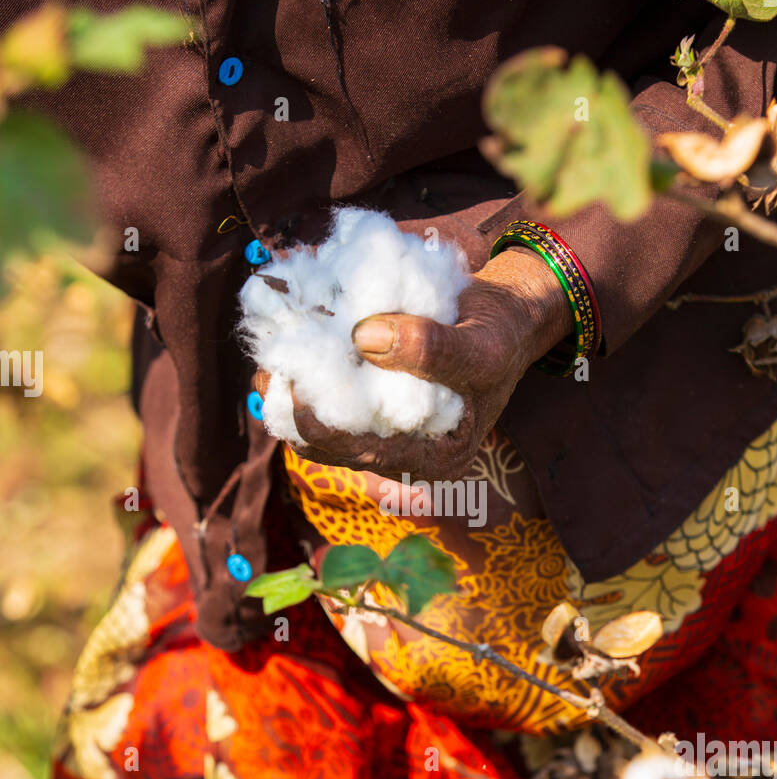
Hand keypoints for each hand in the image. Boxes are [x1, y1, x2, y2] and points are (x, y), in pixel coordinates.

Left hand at [256, 246, 572, 479]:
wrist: (506, 319)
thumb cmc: (501, 334)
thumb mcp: (482, 342)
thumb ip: (433, 348)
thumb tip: (363, 339)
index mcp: (437, 459)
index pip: (364, 452)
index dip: (321, 420)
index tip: (294, 375)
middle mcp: (407, 457)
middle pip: (333, 447)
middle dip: (295, 408)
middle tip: (269, 366)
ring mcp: (387, 436)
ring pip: (321, 431)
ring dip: (292, 397)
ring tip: (271, 361)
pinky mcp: (373, 411)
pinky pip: (327, 407)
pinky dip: (307, 382)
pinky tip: (291, 354)